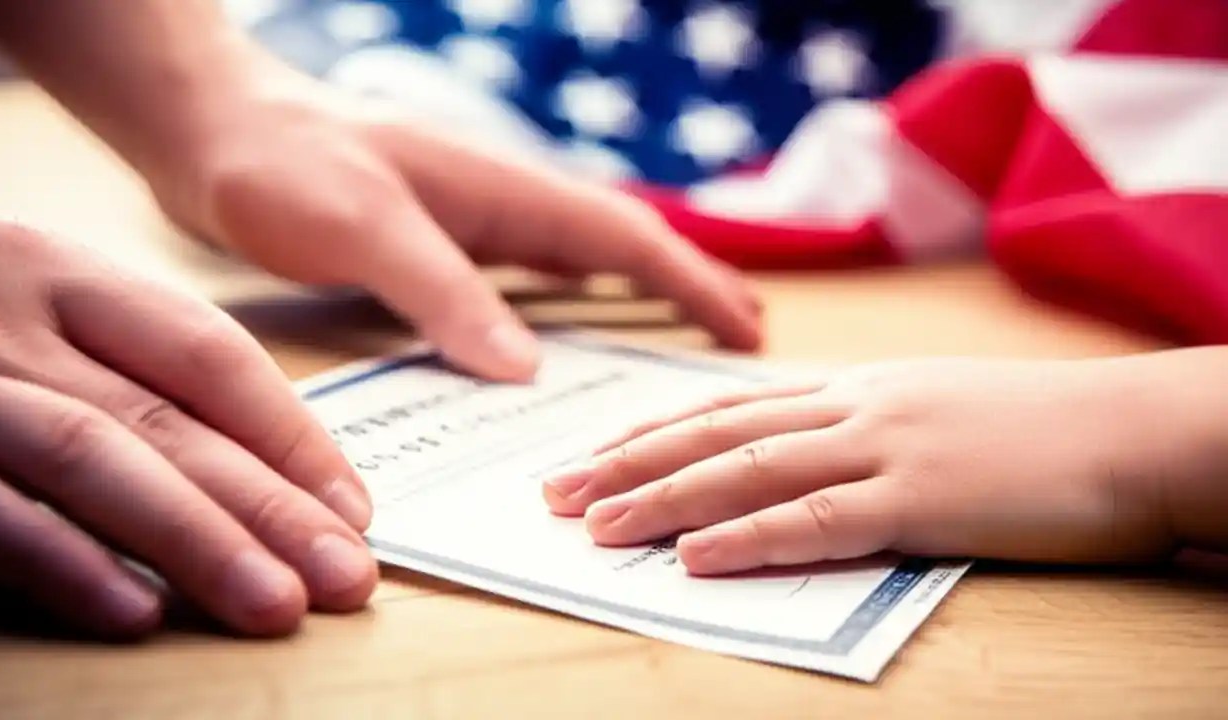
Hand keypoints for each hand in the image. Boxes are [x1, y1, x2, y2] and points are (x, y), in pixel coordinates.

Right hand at [0, 219, 376, 638]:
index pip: (208, 354)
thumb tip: (262, 469)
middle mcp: (9, 320)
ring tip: (276, 605)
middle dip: (268, 505)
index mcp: (63, 274)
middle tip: (348, 578)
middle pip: (168, 419)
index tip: (355, 509)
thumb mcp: (28, 304)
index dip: (290, 435)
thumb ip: (124, 368)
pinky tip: (130, 614)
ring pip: (89, 460)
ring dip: (191, 539)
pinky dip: (55, 560)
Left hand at [144, 55, 761, 382]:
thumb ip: (446, 295)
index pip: (622, 236)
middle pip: (619, 246)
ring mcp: (471, 218)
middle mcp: (500, 202)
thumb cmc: (282, 164)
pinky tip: (566, 331)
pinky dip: (570, 304)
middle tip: (743, 337)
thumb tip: (530, 373)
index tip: (746, 327)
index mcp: (502, 190)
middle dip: (685, 287)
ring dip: (637, 294)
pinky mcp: (436, 238)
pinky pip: (526, 276)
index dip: (690, 282)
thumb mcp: (365, 229)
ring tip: (682, 338)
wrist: (210, 127)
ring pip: (578, 261)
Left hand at [542, 354, 1227, 573]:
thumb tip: (794, 449)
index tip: (590, 455)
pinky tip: (695, 557)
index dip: (650, 432)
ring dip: (664, 500)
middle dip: (628, 463)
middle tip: (555, 494)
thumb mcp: (932, 405)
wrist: (1135, 428)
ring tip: (596, 527)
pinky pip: (818, 520)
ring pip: (747, 470)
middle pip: (715, 432)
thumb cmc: (1037, 427)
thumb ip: (861, 423)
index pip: (727, 406)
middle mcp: (854, 407)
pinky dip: (748, 538)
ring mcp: (885, 448)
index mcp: (854, 387)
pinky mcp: (923, 499)